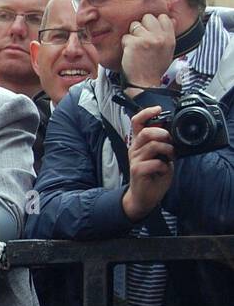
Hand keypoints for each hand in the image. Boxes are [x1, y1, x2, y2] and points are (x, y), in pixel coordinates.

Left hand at [121, 13, 175, 90]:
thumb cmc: (154, 67)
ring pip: (134, 25)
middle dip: (142, 26)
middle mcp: (160, 37)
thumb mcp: (168, 50)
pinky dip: (125, 44)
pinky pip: (125, 36)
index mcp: (169, 38)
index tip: (150, 30)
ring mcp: (146, 39)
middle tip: (141, 38)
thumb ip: (168, 34)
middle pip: (147, 17)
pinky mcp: (134, 43)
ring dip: (132, 34)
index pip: (163, 17)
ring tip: (136, 46)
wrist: (145, 82)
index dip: (154, 22)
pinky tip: (130, 52)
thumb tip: (171, 19)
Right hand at [123, 105, 173, 220]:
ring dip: (168, 151)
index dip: (147, 113)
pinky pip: (156, 162)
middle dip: (164, 134)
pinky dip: (164, 166)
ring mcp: (135, 159)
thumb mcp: (160, 156)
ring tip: (170, 158)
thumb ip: (162, 144)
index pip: (137, 122)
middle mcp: (134, 149)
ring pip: (154, 146)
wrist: (144, 196)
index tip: (158, 109)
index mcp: (139, 143)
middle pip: (147, 132)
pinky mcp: (137, 170)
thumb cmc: (153, 175)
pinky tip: (163, 171)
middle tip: (171, 143)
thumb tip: (171, 133)